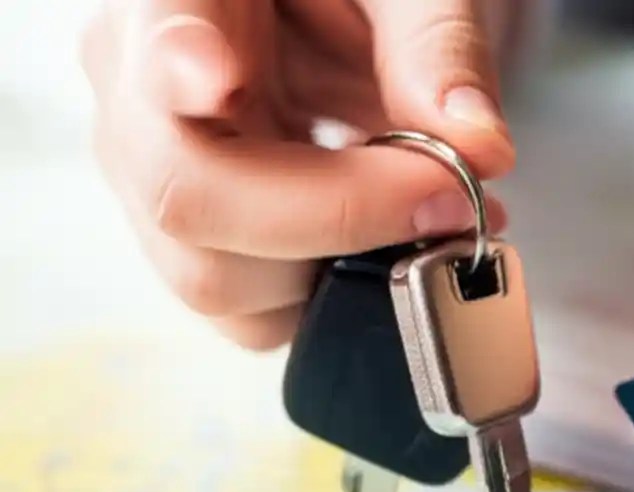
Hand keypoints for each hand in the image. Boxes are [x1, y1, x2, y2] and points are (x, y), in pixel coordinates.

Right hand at [81, 0, 515, 349]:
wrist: (350, 17)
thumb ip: (435, 46)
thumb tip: (477, 150)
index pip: (157, 43)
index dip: (181, 70)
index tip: (216, 80)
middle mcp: (141, 92)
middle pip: (189, 196)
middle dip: (339, 218)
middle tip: (450, 198)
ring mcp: (163, 174)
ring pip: (218, 279)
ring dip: (348, 268)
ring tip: (437, 216)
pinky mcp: (208, 238)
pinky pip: (256, 304)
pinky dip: (343, 287)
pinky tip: (397, 237)